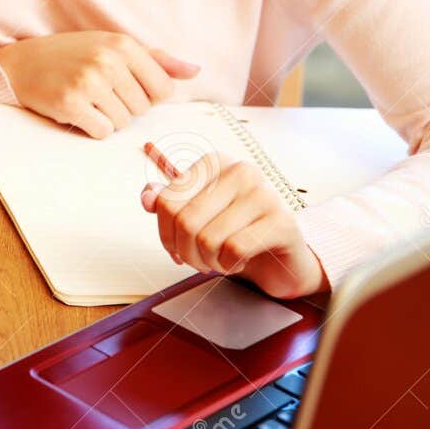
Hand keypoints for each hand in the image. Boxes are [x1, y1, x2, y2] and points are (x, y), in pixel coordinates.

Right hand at [0, 31, 199, 137]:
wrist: (22, 63)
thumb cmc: (72, 55)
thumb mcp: (112, 46)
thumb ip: (156, 60)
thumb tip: (195, 71)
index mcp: (124, 45)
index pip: (164, 89)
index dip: (147, 95)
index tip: (124, 87)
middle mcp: (108, 61)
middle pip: (143, 109)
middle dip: (124, 107)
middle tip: (99, 92)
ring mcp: (89, 83)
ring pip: (123, 122)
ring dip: (107, 119)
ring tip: (87, 101)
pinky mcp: (70, 103)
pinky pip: (102, 132)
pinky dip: (92, 128)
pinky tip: (78, 112)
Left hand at [141, 142, 329, 298]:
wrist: (281, 257)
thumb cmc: (234, 232)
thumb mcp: (197, 214)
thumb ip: (169, 203)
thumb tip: (147, 197)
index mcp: (214, 163)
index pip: (167, 201)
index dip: (165, 234)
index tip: (176, 249)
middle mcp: (241, 171)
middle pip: (185, 221)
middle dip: (186, 252)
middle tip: (199, 261)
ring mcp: (264, 194)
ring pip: (208, 239)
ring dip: (208, 262)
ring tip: (219, 261)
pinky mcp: (282, 221)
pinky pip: (234, 250)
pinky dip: (229, 265)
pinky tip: (237, 262)